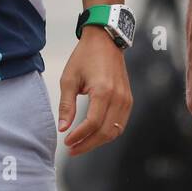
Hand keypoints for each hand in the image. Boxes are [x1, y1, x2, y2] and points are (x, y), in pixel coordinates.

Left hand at [58, 28, 131, 156]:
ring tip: (81, 144)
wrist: (105, 40)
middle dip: (87, 144)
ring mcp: (126, 99)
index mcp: (103, 90)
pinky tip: (94, 135)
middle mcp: (118, 97)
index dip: (79, 137)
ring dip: (98, 141)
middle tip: (72, 150)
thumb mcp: (69, 79)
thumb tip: (63, 129)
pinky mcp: (128, 99)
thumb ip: (66, 105)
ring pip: (115, 130)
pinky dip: (108, 133)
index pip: (92, 123)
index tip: (66, 142)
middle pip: (105, 131)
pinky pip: (120, 123)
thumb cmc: (85, 57)